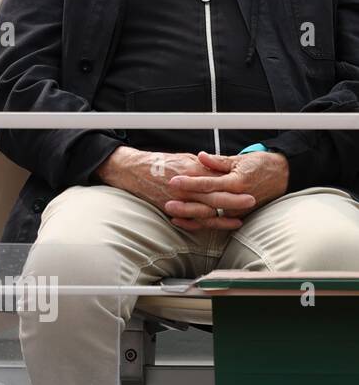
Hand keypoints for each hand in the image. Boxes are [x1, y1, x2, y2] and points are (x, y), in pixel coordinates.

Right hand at [96, 147, 253, 230]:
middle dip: (234, 200)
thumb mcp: (182, 158)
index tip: (248, 185)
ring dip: (222, 217)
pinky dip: (203, 224)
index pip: (216, 179)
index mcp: (190, 171)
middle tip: (251, 200)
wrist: (133, 171)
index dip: (233, 183)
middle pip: (214, 196)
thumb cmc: (158, 163)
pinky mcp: (170, 209)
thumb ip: (202, 165)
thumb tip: (218, 170)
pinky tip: (213, 226)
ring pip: (204, 213)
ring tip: (237, 220)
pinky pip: (190, 220)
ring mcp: (177, 200)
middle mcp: (185, 187)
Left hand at [164, 150, 288, 230]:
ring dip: (190, 216)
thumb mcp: (240, 159)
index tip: (174, 181)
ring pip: (211, 216)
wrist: (283, 177)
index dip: (190, 183)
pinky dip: (199, 223)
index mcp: (237, 182)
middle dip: (186, 204)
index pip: (209, 183)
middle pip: (207, 203)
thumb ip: (218, 161)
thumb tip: (200, 156)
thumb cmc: (261, 165)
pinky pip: (216, 223)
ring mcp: (238, 210)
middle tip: (167, 202)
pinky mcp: (238, 216)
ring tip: (172, 213)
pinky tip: (184, 222)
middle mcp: (238, 198)